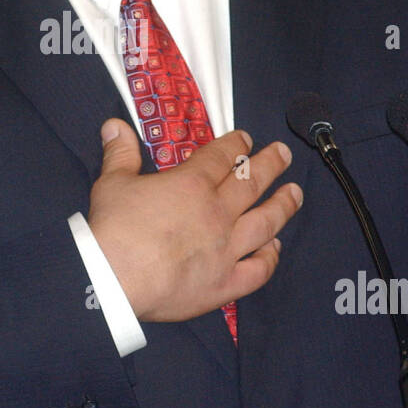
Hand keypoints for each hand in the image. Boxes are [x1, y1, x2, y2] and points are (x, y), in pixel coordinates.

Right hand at [87, 118, 301, 323]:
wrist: (111, 280)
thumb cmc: (112, 231)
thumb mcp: (112, 183)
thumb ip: (120, 152)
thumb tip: (114, 125)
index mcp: (192, 184)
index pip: (223, 157)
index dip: (236, 144)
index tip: (245, 139)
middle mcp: (216, 213)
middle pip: (253, 182)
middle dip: (271, 164)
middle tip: (284, 154)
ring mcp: (225, 249)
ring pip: (266, 222)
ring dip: (283, 205)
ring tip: (295, 194)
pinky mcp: (224, 283)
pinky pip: (258, 269)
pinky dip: (270, 257)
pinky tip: (275, 247)